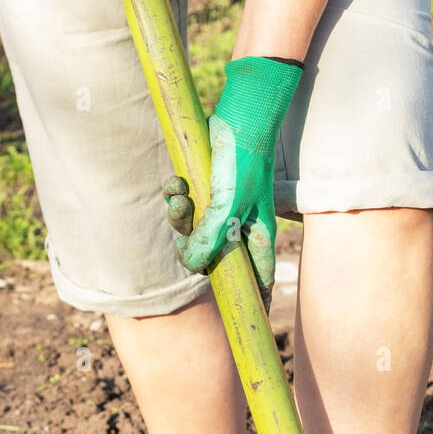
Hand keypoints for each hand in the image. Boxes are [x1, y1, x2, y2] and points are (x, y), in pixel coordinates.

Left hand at [163, 56, 301, 305]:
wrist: (241, 113)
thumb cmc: (244, 160)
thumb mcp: (228, 203)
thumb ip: (210, 238)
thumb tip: (191, 266)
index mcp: (256, 238)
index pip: (258, 283)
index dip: (252, 303)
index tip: (246, 320)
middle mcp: (240, 228)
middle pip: (213, 259)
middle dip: (193, 249)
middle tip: (184, 232)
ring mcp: (223, 210)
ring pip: (193, 232)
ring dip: (178, 217)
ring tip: (177, 196)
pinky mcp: (207, 190)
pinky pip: (184, 206)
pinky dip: (175, 195)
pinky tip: (175, 182)